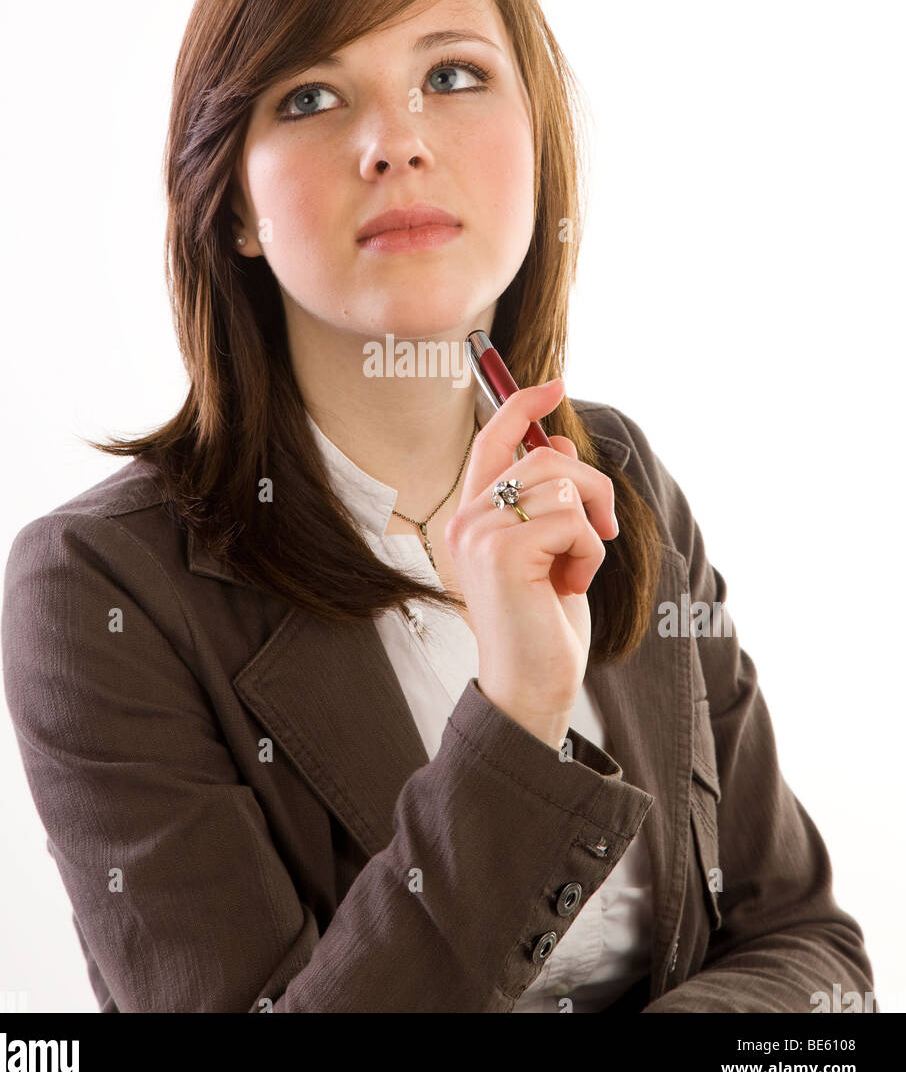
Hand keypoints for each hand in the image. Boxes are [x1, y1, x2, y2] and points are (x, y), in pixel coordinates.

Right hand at [444, 378, 617, 746]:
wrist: (531, 686)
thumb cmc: (542, 624)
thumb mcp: (550, 551)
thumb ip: (546, 499)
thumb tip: (558, 443)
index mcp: (473, 516)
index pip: (491, 439)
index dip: (522, 405)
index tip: (555, 385)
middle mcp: (467, 518)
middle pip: (543, 456)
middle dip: (591, 487)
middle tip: (604, 529)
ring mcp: (479, 532)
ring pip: (562, 485)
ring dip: (590, 530)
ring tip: (576, 571)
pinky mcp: (502, 551)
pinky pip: (571, 520)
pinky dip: (589, 552)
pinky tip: (571, 586)